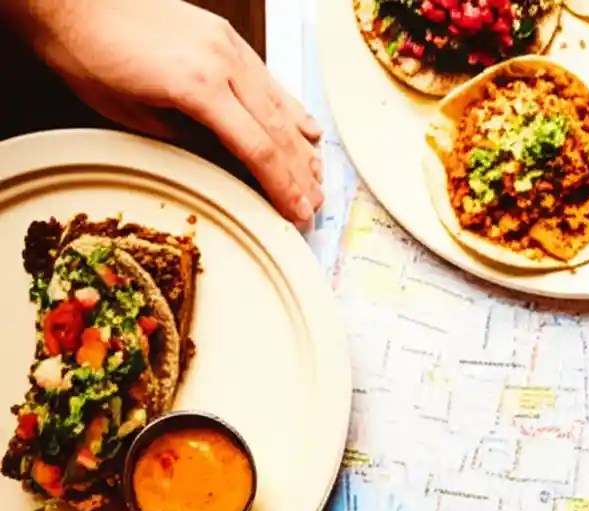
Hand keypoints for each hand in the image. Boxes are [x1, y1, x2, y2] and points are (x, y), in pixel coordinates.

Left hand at [10, 0, 322, 222]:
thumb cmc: (87, 53)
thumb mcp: (130, 115)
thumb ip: (185, 141)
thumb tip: (224, 166)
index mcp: (197, 86)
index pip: (258, 149)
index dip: (282, 187)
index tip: (296, 212)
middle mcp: (223, 62)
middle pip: (278, 130)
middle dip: (300, 174)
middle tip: (313, 205)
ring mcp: (228, 46)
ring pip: (281, 105)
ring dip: (301, 146)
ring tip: (317, 177)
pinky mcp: (225, 37)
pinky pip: (269, 80)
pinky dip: (291, 109)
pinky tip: (306, 131)